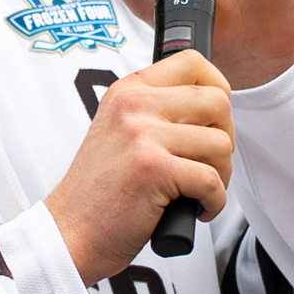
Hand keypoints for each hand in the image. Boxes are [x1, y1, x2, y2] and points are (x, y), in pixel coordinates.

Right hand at [42, 52, 235, 283]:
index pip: (191, 62)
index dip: (218, 86)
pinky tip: (193, 209)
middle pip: (218, 102)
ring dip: (221, 175)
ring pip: (221, 144)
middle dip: (225, 137)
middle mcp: (133, 106)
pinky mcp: (154, 169)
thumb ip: (155, 112)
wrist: (69, 232)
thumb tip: (211, 108)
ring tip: (196, 190)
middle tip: (207, 162)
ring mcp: (142, 135)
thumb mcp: (118, 132)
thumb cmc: (97, 192)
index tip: (214, 116)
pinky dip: (213, 202)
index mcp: (126, 92)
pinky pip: (213, 181)